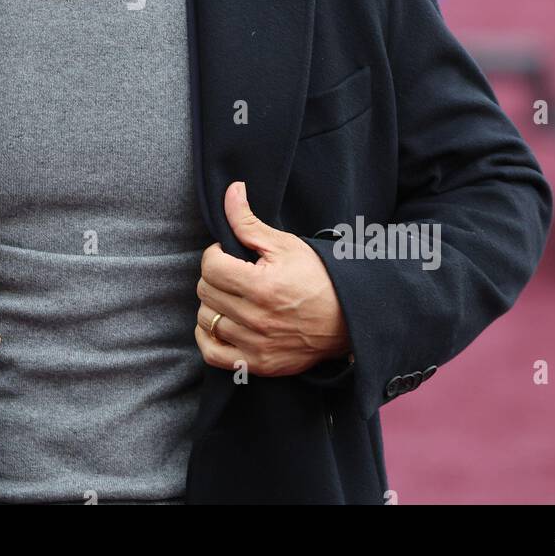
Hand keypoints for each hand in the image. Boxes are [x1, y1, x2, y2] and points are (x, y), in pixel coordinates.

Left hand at [194, 181, 350, 375]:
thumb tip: (231, 190)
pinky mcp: (258, 365)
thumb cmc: (318, 277)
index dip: (216, 254)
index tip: (230, 255)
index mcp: (262, 286)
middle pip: (205, 292)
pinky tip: (221, 323)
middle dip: (215, 277)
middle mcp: (256, 319)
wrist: (349, 318)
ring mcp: (256, 345)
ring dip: (213, 305)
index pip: (210, 266)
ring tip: (232, 297)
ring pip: (206, 320)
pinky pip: (212, 354)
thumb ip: (249, 221)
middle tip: (232, 274)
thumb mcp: (285, 244)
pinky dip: (209, 337)